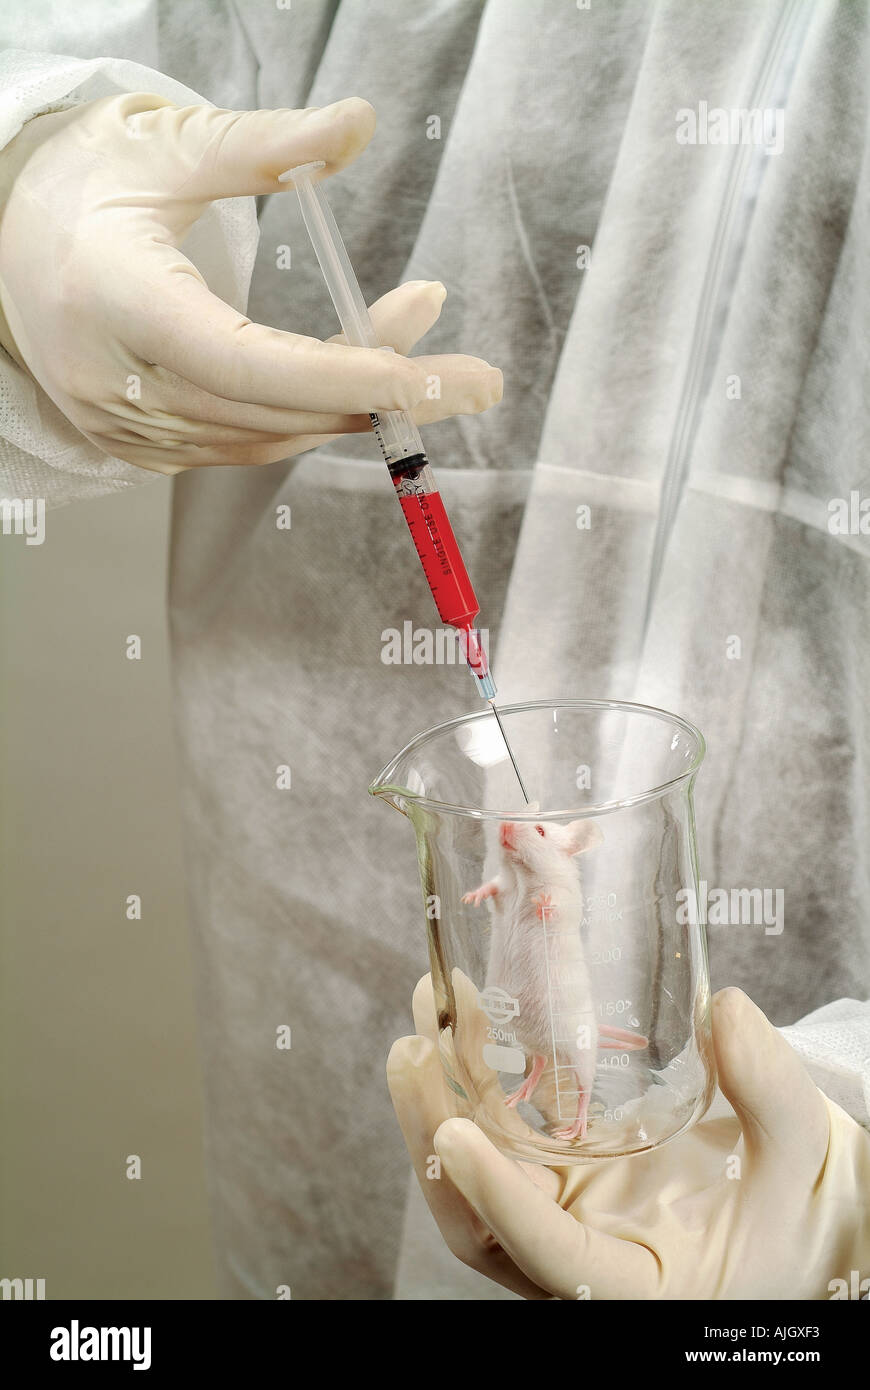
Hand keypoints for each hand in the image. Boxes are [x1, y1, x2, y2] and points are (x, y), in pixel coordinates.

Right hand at [0, 94, 500, 472]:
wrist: (7, 256)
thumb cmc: (81, 195)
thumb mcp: (163, 150)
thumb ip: (262, 147)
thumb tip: (356, 124)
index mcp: (116, 300)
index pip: (245, 360)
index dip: (343, 375)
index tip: (431, 377)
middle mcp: (120, 384)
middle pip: (275, 409)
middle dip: (382, 392)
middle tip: (474, 377)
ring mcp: (131, 429)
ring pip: (269, 436)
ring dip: (355, 400)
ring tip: (418, 338)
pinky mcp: (147, 450)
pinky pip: (247, 444)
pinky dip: (310, 416)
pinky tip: (355, 378)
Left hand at [388, 978, 869, 1298]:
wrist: (784, 1205)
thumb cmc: (794, 1198)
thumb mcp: (800, 1148)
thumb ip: (770, 1089)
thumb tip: (725, 1010)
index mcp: (637, 1283)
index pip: (554, 1256)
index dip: (501, 1202)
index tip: (457, 1137)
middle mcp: (578, 1260)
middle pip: (480, 1223)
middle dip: (436, 1140)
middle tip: (415, 1051)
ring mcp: (556, 1217)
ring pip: (473, 1178)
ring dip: (437, 1099)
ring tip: (426, 1013)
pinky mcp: (551, 1177)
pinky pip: (496, 1137)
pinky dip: (471, 1080)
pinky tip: (461, 1016)